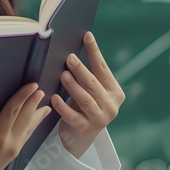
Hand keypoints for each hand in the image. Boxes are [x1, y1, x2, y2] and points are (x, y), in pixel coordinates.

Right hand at [0, 82, 51, 169]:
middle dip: (32, 103)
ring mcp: (11, 151)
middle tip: (41, 88)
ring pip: (27, 129)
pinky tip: (36, 122)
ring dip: (36, 115)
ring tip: (48, 105)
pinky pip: (25, 137)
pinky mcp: (10, 155)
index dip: (21, 99)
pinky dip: (32, 127)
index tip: (31, 87)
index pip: (11, 115)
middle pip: (24, 120)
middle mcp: (8, 146)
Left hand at [51, 31, 124, 158]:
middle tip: (70, 58)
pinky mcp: (86, 129)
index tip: (87, 36)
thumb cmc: (87, 104)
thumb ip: (89, 74)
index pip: (103, 69)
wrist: (83, 133)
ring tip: (63, 75)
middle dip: (81, 70)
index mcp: (115, 92)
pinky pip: (74, 117)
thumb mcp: (93, 89)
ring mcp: (100, 119)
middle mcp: (111, 106)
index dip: (94, 52)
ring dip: (74, 86)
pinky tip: (54, 98)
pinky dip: (63, 107)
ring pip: (86, 100)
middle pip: (94, 85)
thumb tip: (76, 47)